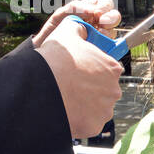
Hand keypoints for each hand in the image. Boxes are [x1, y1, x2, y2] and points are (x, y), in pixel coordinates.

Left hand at [32, 0, 120, 49]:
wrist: (47, 51)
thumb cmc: (54, 31)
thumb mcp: (60, 15)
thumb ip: (74, 8)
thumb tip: (91, 10)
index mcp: (90, 11)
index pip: (106, 4)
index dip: (105, 7)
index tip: (97, 13)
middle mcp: (98, 23)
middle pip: (114, 17)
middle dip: (110, 19)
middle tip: (101, 23)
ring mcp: (100, 38)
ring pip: (113, 32)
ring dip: (107, 33)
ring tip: (95, 36)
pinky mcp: (100, 51)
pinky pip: (109, 49)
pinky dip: (105, 47)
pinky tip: (95, 48)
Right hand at [37, 15, 122, 139]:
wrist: (40, 88)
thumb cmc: (55, 60)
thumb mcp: (67, 33)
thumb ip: (80, 28)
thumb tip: (83, 27)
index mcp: (112, 68)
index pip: (108, 70)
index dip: (93, 70)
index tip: (81, 73)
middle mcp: (114, 90)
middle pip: (104, 90)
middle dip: (91, 90)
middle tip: (72, 87)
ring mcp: (104, 110)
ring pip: (97, 108)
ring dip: (86, 105)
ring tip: (67, 100)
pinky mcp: (94, 126)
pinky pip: (89, 123)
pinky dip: (80, 120)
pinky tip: (67, 112)